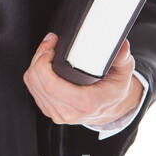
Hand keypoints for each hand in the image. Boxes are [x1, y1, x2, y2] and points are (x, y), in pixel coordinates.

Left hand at [22, 32, 143, 127]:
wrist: (110, 108)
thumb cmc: (114, 90)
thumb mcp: (124, 73)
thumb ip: (122, 58)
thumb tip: (121, 46)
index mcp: (85, 103)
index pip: (50, 85)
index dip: (43, 63)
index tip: (52, 47)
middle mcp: (68, 112)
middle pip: (37, 82)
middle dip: (39, 57)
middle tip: (50, 43)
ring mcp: (57, 113)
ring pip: (32, 84)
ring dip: (35, 63)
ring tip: (47, 49)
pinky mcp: (49, 110)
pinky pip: (33, 89)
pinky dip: (35, 73)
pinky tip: (44, 63)